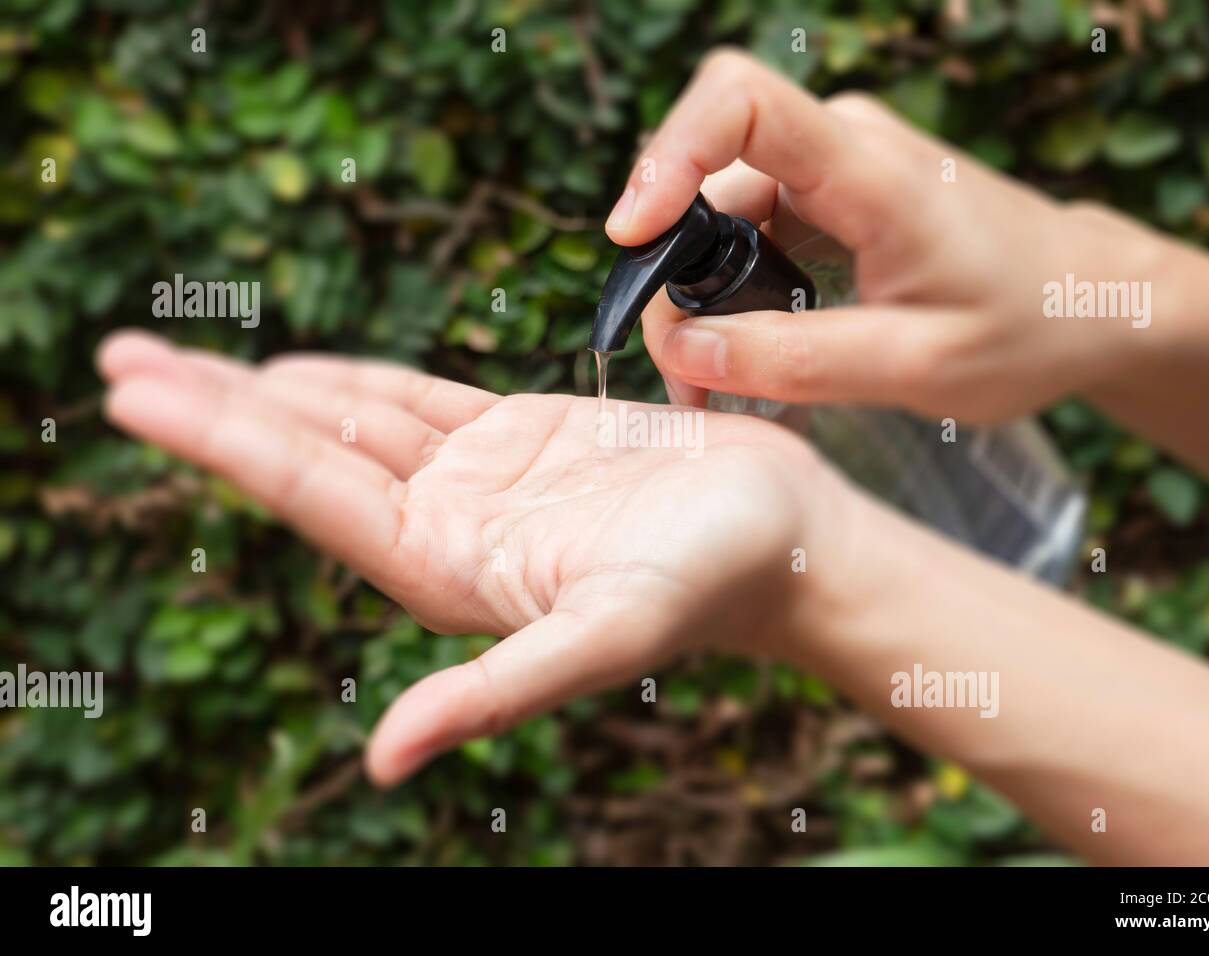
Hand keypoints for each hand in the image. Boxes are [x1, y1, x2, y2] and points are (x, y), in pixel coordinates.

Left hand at [97, 331, 864, 785]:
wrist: (781, 534)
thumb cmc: (712, 584)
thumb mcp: (605, 635)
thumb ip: (496, 692)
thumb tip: (384, 764)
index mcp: (450, 573)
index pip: (315, 495)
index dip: (225, 442)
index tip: (138, 393)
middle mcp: (449, 529)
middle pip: (308, 458)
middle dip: (212, 411)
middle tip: (117, 362)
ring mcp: (479, 482)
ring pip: (351, 424)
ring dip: (263, 391)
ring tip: (174, 360)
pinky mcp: (517, 440)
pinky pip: (415, 400)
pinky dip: (351, 381)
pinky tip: (294, 372)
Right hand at [607, 50, 1174, 422]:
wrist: (1092, 300)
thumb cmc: (1028, 327)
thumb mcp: (918, 367)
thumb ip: (796, 360)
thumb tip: (684, 348)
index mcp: (872, 171)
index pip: (741, 102)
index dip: (667, 156)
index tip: (633, 235)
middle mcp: (844, 147)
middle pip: (709, 180)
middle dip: (676, 278)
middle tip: (684, 379)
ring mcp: (836, 168)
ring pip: (723, 216)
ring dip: (703, 297)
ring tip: (717, 385)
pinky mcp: (833, 197)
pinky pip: (752, 231)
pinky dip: (735, 294)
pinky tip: (751, 357)